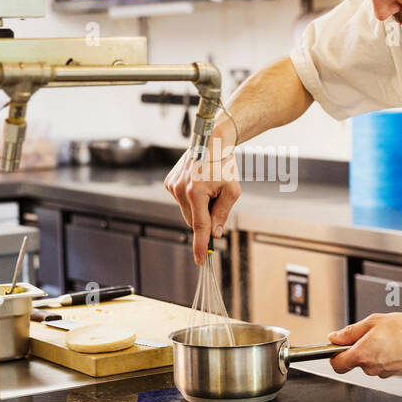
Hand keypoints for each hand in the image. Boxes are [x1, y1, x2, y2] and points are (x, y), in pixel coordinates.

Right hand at [164, 133, 239, 265]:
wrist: (212, 140)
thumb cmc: (224, 164)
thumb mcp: (231, 191)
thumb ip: (222, 214)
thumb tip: (215, 234)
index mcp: (196, 192)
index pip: (200, 226)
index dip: (201, 245)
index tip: (200, 261)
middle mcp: (180, 190)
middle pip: (193, 221)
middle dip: (205, 219)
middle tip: (217, 201)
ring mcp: (173, 186)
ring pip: (186, 212)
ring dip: (198, 209)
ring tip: (208, 188)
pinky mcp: (169, 183)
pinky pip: (181, 201)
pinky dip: (190, 200)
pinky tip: (198, 184)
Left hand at [327, 313, 401, 377]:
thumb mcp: (374, 321)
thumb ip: (351, 331)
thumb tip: (335, 337)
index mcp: (362, 355)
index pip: (336, 364)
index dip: (333, 355)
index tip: (336, 347)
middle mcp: (370, 368)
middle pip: (354, 362)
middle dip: (357, 349)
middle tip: (369, 334)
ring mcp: (383, 373)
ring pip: (369, 363)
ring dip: (373, 351)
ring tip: (387, 337)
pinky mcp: (394, 374)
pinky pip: (382, 365)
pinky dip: (385, 356)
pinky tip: (396, 345)